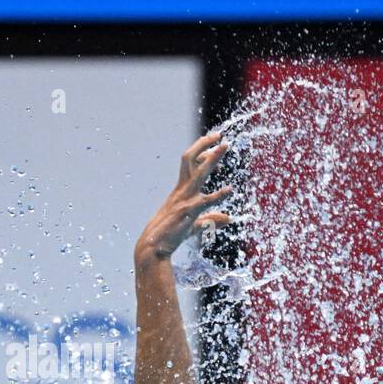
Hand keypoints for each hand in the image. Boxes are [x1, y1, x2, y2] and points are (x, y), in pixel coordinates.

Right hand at [136, 131, 232, 258]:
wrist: (152, 248)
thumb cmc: (170, 236)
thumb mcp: (194, 225)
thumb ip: (211, 218)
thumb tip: (229, 217)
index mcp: (179, 190)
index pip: (189, 164)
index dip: (201, 152)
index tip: (214, 145)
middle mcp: (181, 191)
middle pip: (189, 159)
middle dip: (203, 144)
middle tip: (219, 135)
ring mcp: (183, 200)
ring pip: (197, 173)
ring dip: (211, 159)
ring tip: (224, 146)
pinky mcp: (188, 213)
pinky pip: (205, 201)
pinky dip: (218, 195)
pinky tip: (230, 190)